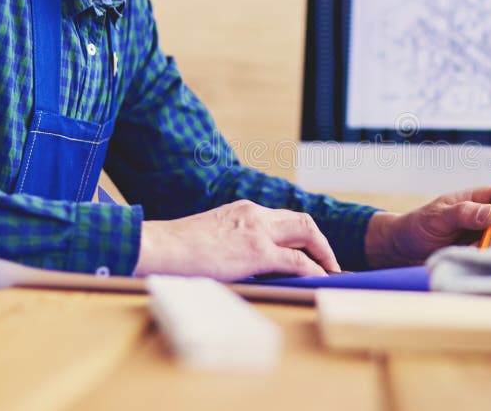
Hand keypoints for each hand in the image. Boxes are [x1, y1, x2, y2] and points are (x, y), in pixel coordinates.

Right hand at [133, 199, 340, 279]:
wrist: (160, 248)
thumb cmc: (178, 249)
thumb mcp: (213, 234)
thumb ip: (234, 240)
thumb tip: (246, 260)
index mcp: (244, 209)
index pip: (284, 218)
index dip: (302, 234)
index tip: (310, 249)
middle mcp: (255, 213)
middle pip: (302, 221)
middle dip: (321, 242)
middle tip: (329, 262)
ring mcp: (258, 230)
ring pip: (306, 234)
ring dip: (323, 254)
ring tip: (330, 272)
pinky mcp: (257, 251)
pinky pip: (297, 260)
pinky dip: (313, 269)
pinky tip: (318, 280)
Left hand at [364, 186, 490, 267]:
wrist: (406, 248)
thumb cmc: (418, 226)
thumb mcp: (436, 217)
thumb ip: (463, 213)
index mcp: (481, 198)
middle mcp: (490, 216)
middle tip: (478, 247)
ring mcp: (488, 236)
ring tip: (465, 254)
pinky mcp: (484, 254)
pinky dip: (488, 262)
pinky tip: (468, 260)